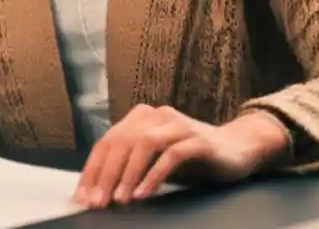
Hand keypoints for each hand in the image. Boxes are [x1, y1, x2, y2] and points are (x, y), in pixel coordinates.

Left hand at [75, 106, 289, 208]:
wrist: (237, 149)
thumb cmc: (191, 159)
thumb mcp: (154, 161)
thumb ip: (130, 167)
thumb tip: (98, 192)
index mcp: (141, 118)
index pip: (107, 142)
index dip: (92, 170)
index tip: (82, 197)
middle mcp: (157, 116)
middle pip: (122, 142)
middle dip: (106, 175)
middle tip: (97, 203)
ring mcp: (179, 125)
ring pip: (144, 144)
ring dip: (128, 174)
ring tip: (119, 200)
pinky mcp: (199, 140)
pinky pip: (171, 155)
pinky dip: (154, 175)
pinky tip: (143, 193)